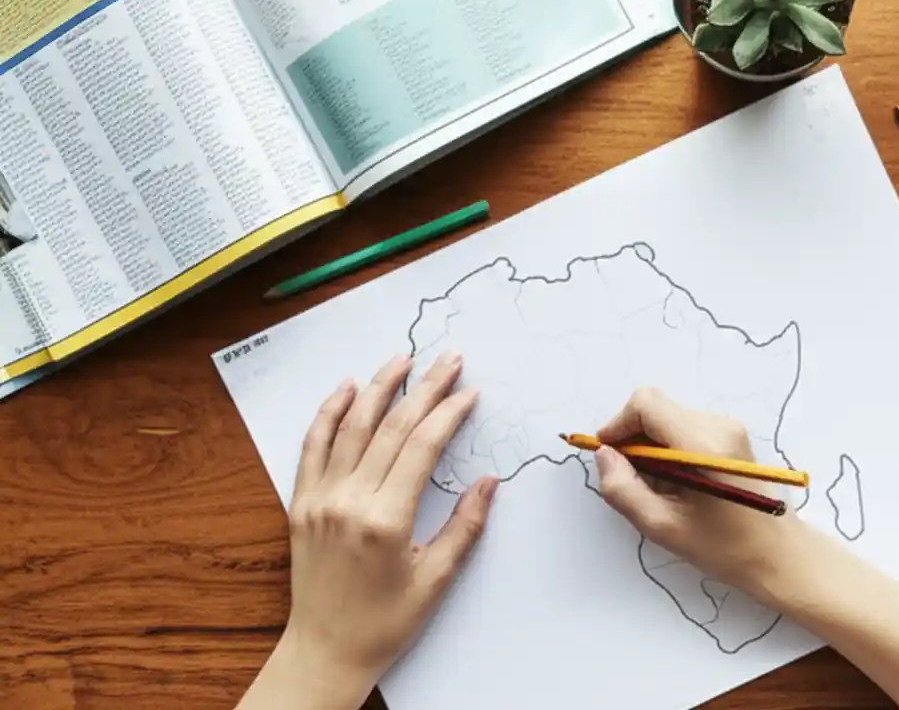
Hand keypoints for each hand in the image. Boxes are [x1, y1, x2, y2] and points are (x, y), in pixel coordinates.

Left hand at [239, 353, 497, 709]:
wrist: (326, 650)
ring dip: (377, 387)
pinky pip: (312, 446)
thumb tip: (488, 482)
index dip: (447, 413)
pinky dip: (328, 413)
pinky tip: (346, 388)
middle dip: (424, 388)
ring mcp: (319, 499)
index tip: (469, 391)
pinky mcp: (300, 504)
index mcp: (385, 520)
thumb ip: (465, 526)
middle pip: (390, 428)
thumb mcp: (436, 579)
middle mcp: (348, 501)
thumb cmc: (385, 622)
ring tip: (401, 359)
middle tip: (448, 360)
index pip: (421, 447)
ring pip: (349, 427)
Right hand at [594, 388, 809, 593]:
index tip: (609, 455)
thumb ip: (623, 490)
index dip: (618, 425)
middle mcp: (719, 426)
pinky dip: (668, 447)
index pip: (647, 404)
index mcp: (704, 446)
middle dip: (633, 438)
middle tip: (631, 478)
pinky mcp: (731, 434)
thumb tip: (603, 455)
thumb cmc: (723, 547)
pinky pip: (684, 426)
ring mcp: (728, 427)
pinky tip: (674, 480)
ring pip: (668, 417)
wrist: (777, 553)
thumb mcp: (663, 527)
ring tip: (656, 485)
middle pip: (656, 409)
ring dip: (650, 445)